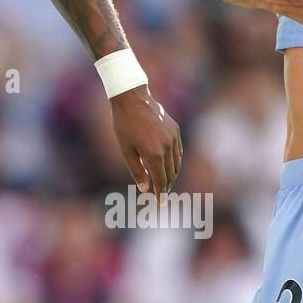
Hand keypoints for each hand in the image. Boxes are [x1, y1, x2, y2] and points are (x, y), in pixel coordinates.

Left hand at [110, 86, 181, 201]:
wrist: (132, 98)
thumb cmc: (124, 124)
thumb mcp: (126, 150)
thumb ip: (137, 170)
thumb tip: (145, 188)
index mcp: (153, 154)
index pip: (160, 181)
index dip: (160, 194)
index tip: (159, 204)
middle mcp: (167, 148)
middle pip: (170, 174)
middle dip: (165, 186)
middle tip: (160, 194)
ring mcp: (173, 138)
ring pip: (176, 163)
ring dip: (171, 174)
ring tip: (164, 181)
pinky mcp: (175, 130)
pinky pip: (178, 151)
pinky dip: (175, 161)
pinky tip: (168, 164)